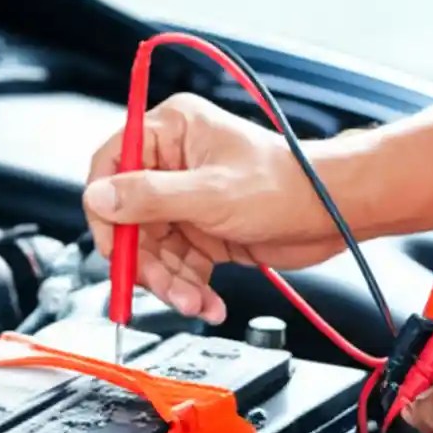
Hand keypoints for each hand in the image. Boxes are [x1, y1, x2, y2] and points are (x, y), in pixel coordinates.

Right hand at [83, 93, 369, 323]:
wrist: (333, 214)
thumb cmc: (288, 185)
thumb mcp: (210, 193)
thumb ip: (149, 197)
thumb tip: (99, 197)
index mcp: (172, 132)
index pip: (111, 166)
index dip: (106, 210)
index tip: (113, 246)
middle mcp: (173, 163)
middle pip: (130, 220)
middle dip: (147, 262)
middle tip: (164, 287)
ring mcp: (186, 198)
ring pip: (153, 250)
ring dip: (171, 283)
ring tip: (194, 300)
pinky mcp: (201, 230)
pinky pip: (177, 265)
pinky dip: (188, 288)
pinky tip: (206, 301)